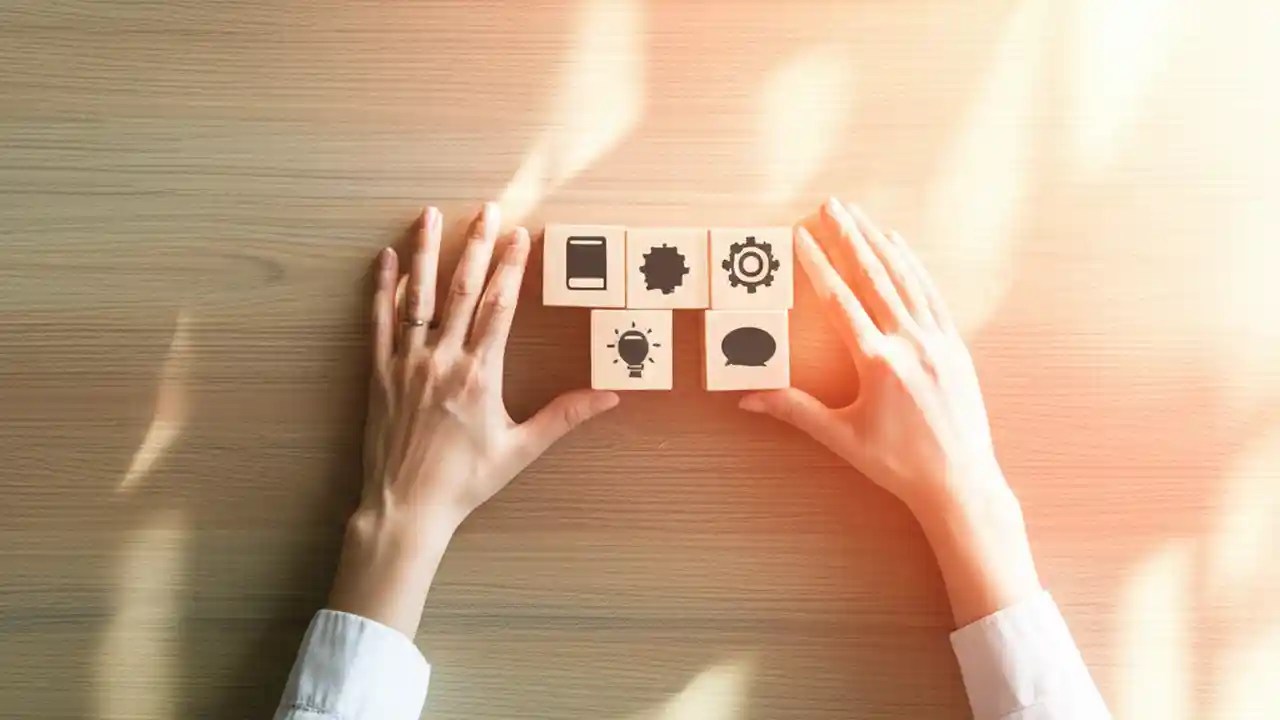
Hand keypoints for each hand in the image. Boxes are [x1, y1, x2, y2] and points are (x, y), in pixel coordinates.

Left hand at [329, 203, 618, 636]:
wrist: (406, 508)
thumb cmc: (465, 482)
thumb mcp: (520, 451)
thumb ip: (564, 417)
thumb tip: (611, 396)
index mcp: (480, 375)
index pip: (498, 307)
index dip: (511, 267)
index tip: (520, 234)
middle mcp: (442, 360)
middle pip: (461, 290)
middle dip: (476, 246)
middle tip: (486, 209)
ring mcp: (407, 363)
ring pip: (416, 296)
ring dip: (425, 251)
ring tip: (429, 214)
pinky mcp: (380, 373)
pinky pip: (380, 321)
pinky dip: (382, 288)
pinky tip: (385, 258)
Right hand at [741, 199, 1002, 514]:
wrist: (959, 481)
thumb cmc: (898, 464)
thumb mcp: (841, 437)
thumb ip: (794, 409)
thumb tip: (747, 397)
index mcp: (879, 364)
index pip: (840, 302)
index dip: (818, 265)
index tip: (801, 236)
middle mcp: (910, 343)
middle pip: (874, 277)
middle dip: (850, 237)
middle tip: (831, 204)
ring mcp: (937, 341)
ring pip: (905, 279)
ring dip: (880, 242)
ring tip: (860, 214)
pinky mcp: (955, 345)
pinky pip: (931, 294)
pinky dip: (913, 266)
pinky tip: (900, 246)